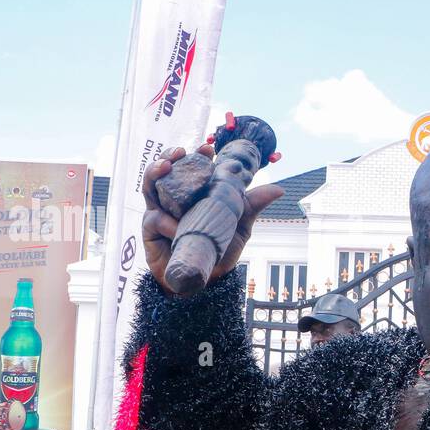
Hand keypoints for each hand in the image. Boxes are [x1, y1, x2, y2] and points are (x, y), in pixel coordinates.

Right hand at [141, 144, 284, 293]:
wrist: (206, 281)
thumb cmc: (220, 250)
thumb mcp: (239, 226)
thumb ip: (252, 206)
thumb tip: (279, 189)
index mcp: (196, 193)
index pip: (194, 168)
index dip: (198, 156)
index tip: (207, 148)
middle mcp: (176, 198)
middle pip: (168, 170)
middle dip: (170, 156)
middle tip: (180, 152)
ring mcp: (161, 211)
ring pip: (151, 186)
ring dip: (155, 173)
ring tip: (164, 166)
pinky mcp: (150, 229)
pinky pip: (155, 219)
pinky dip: (166, 221)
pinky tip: (176, 229)